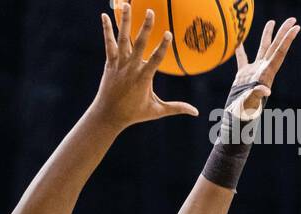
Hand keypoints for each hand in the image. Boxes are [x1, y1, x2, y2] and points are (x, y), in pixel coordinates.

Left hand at [95, 7, 197, 128]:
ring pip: (123, 39)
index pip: (156, 60)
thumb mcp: (156, 111)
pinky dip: (106, 29)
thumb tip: (196, 112)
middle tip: (150, 12)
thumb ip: (175, 108)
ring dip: (125, 21)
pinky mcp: (110, 63)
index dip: (162, 46)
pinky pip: (109, 43)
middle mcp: (131, 68)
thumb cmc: (133, 114)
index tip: (169, 33)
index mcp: (143, 78)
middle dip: (145, 28)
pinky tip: (104, 15)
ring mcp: (120, 64)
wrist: (108, 116)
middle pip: (139, 44)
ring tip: (127, 4)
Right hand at [226, 17, 300, 122]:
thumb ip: (257, 95)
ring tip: (271, 21)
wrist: (237, 121)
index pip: (279, 53)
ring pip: (262, 49)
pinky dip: (240, 50)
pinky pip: (242, 60)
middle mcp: (263, 71)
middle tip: (292, 19)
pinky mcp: (243, 76)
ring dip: (267, 35)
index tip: (296, 27)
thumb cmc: (244, 114)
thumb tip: (266, 91)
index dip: (287, 40)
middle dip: (283, 32)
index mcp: (266, 74)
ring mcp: (253, 72)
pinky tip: (239, 42)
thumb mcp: (250, 104)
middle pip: (275, 47)